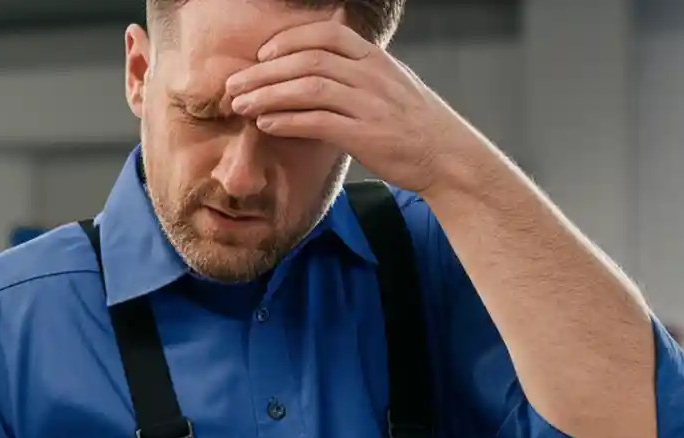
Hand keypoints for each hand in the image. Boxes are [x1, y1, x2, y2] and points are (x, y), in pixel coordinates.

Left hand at [225, 14, 457, 195]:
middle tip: (235, 85)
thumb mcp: (391, 83)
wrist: (448, 157)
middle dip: (264, 72)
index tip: (262, 55)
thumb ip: (358, 72)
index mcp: (375, 59)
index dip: (287, 41)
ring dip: (268, 96)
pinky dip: (287, 120)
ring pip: (308, 88)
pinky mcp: (366, 135)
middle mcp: (371, 75)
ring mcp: (369, 104)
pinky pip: (317, 122)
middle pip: (307, 61)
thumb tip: (317, 68)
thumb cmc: (415, 124)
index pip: (324, 35)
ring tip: (241, 106)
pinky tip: (266, 124)